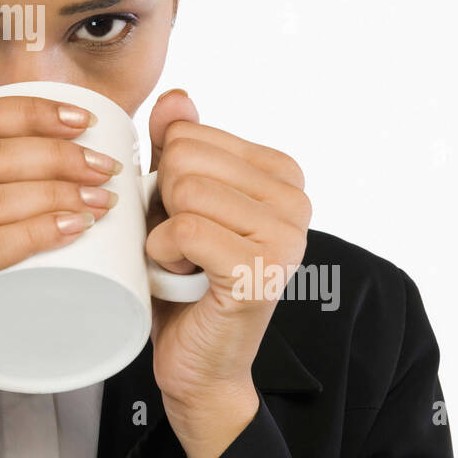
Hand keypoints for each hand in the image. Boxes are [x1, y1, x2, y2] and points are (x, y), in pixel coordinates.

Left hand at [143, 88, 311, 456]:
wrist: (197, 360)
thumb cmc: (185, 275)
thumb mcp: (175, 199)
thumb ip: (178, 144)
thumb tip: (177, 97)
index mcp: (281, 172)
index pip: (188, 133)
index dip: (165, 179)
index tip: (186, 219)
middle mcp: (296, 199)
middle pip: (183, 157)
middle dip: (161, 204)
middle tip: (183, 245)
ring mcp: (285, 236)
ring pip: (183, 190)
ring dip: (162, 233)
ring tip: (185, 262)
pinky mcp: (260, 271)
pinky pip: (183, 231)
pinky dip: (163, 257)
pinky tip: (184, 279)